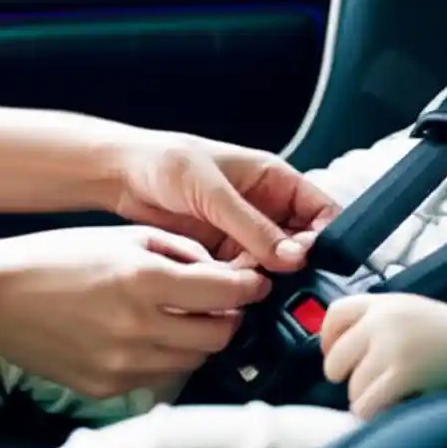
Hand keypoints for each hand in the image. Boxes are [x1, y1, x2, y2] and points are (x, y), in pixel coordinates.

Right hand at [0, 225, 269, 399]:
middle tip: (221, 301)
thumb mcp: (127, 235)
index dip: (251, 287)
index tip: (255, 283)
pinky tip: (147, 333)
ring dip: (200, 338)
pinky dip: (165, 356)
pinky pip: (159, 376)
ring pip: (194, 360)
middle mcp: (138, 327)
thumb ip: (183, 252)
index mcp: (144, 280)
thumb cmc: (57, 258)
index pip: (227, 294)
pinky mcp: (107, 387)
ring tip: (181, 315)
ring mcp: (123, 363)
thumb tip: (222, 271)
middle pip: (220, 335)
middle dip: (230, 316)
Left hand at [113, 131, 341, 272]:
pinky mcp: (224, 253)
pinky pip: (245, 275)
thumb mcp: (213, 191)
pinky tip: (225, 284)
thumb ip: (253, 226)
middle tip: (277, 277)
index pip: (322, 210)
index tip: (310, 259)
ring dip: (264, 277)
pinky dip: (240, 284)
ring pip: (274, 265)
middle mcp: (267, 208)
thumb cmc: (167, 162)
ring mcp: (246, 233)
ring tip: (245, 281)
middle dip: (294, 264)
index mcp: (276, 180)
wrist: (121, 175)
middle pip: (302, 244)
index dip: (324, 236)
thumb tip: (294, 257)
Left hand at [320, 293, 446, 418]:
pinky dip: (374, 412)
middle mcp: (382, 321)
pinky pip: (367, 404)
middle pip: (336, 357)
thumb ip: (375, 320)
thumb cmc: (445, 332)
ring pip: (352, 386)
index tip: (333, 353)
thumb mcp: (407, 310)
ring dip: (364, 398)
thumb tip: (340, 346)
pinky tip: (389, 407)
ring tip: (384, 395)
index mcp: (382, 303)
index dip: (327, 338)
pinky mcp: (403, 373)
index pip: (335, 314)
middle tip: (359, 383)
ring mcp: (391, 347)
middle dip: (343, 376)